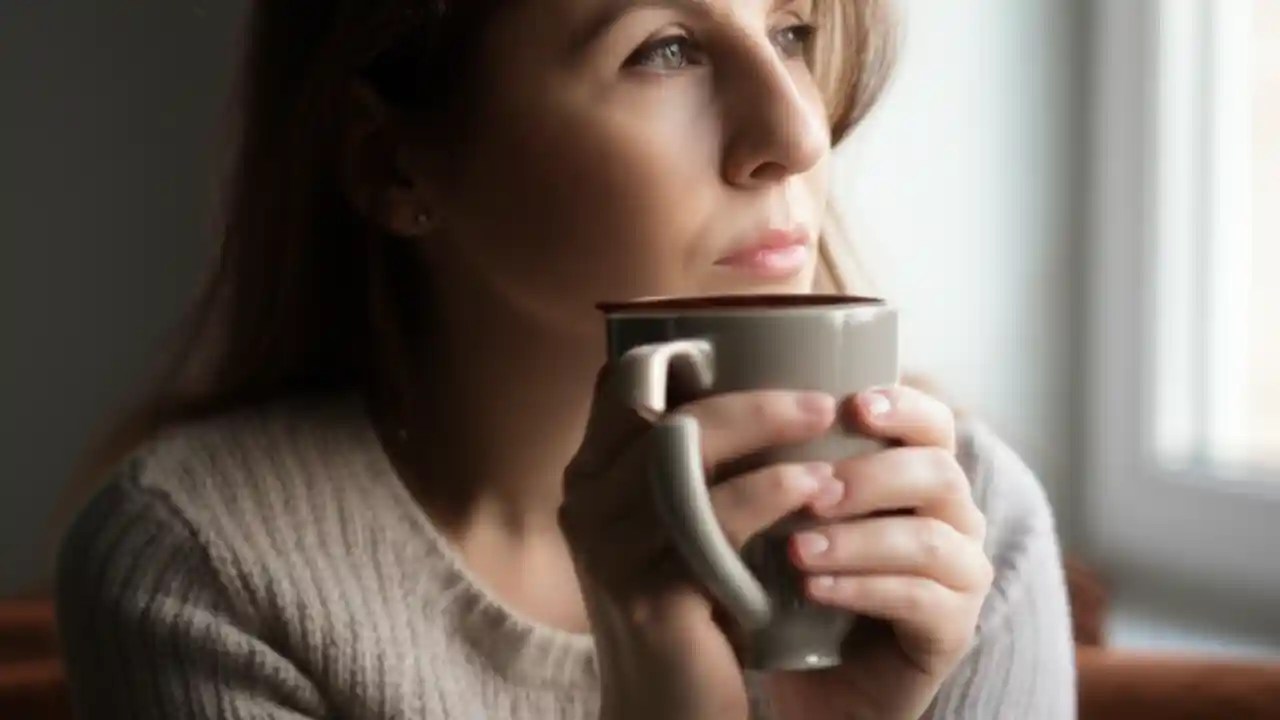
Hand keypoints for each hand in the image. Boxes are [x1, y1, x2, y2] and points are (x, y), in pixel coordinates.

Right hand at [559, 368, 845, 719]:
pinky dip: (771, 491)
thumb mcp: (679, 528)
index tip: (752, 345)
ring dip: (766, 433)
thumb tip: (769, 386)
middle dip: (745, 397)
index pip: (618, 384)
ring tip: (830, 430)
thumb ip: (695, 467)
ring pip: (685, 458)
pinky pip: (714, 520)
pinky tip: (816, 484)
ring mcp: (610, 549)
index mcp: (588, 477)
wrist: (668, 714)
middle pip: (659, 413)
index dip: (677, 351)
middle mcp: (584, 504)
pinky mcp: (648, 592)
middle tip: (821, 399)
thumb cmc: (691, 611)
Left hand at [764, 385, 993, 719]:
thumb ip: (781, 464)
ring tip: (798, 550)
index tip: (852, 405)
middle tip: (813, 490)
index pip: (932, 423)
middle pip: (937, 472)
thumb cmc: (797, 579)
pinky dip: (864, 590)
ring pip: (930, 540)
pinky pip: (921, 599)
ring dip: (859, 539)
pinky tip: (815, 590)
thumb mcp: (784, 514)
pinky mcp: (953, 628)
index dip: (903, 406)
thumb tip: (722, 411)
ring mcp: (960, 572)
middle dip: (872, 476)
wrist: (813, 677)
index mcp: (918, 473)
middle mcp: (952, 515)